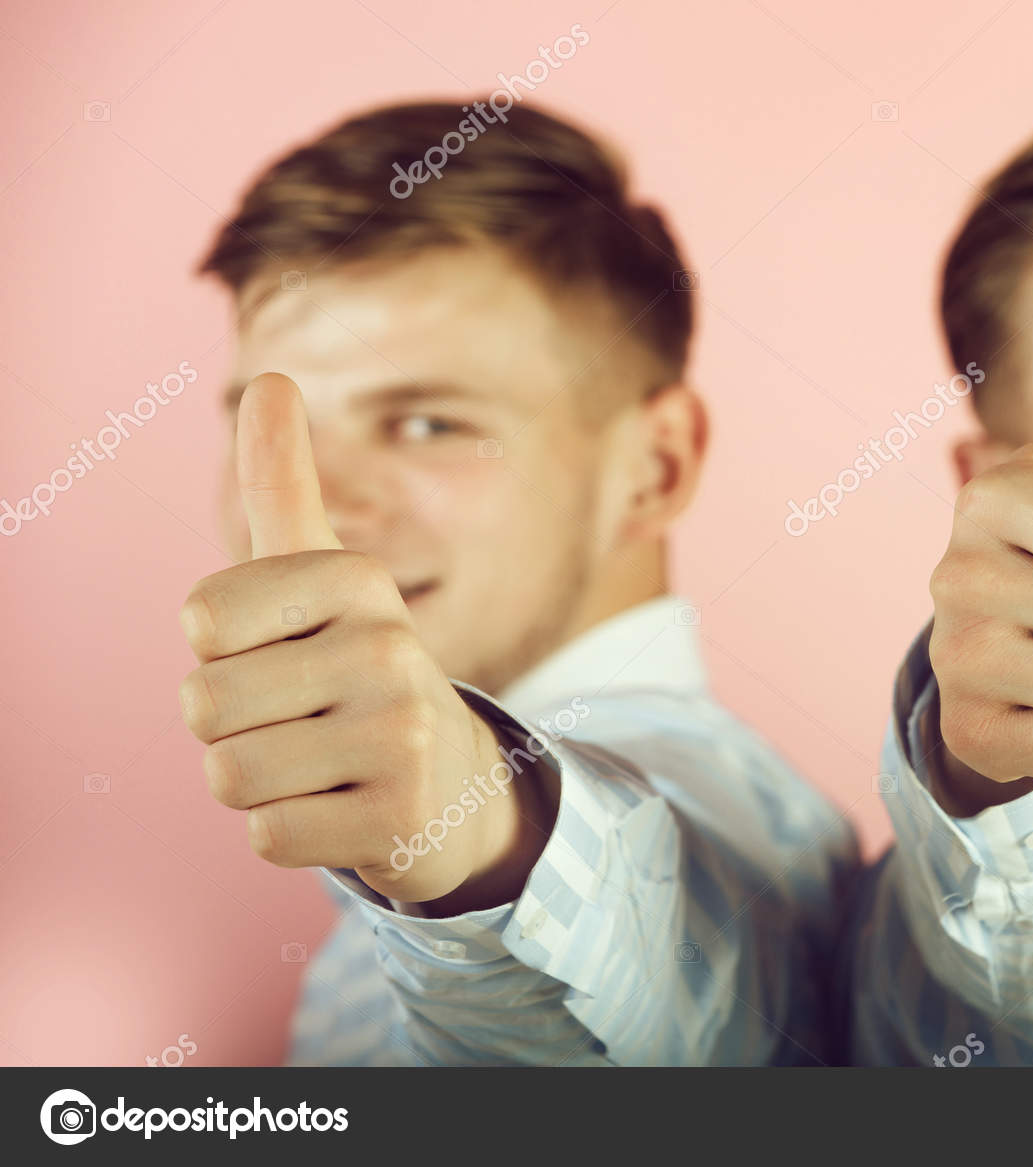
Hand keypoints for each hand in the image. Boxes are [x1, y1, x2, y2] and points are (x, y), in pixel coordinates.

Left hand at [179, 373, 546, 908]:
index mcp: (360, 583)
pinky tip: (346, 810)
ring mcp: (402, 740)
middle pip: (203, 705)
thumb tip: (270, 378)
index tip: (283, 648)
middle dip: (233, 724)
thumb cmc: (353, 670)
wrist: (450, 782)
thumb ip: (282, 486)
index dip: (220, 649)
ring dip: (259, 781)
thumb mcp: (320, 580)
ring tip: (322, 765)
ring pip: (230, 775)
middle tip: (302, 719)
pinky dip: (292, 832)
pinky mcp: (400, 820)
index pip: (202, 620)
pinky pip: (267, 836)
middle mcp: (390, 651)